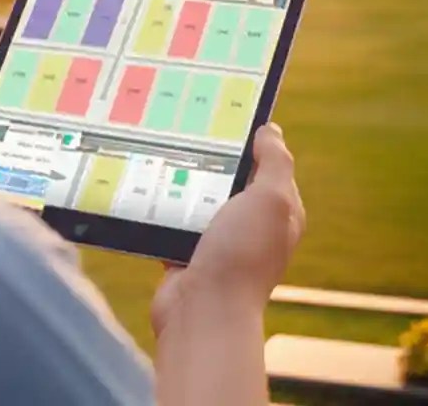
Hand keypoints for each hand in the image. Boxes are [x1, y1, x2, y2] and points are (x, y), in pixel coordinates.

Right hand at [151, 123, 304, 337]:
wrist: (202, 311)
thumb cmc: (242, 254)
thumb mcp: (271, 198)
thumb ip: (275, 163)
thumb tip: (271, 131)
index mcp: (279, 212)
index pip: (270, 168)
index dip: (254, 143)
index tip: (226, 117)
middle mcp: (252, 228)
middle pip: (232, 182)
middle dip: (214, 161)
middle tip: (188, 131)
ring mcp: (219, 243)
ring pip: (200, 200)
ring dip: (185, 185)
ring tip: (164, 155)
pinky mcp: (189, 255)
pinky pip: (175, 223)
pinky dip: (164, 211)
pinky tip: (148, 192)